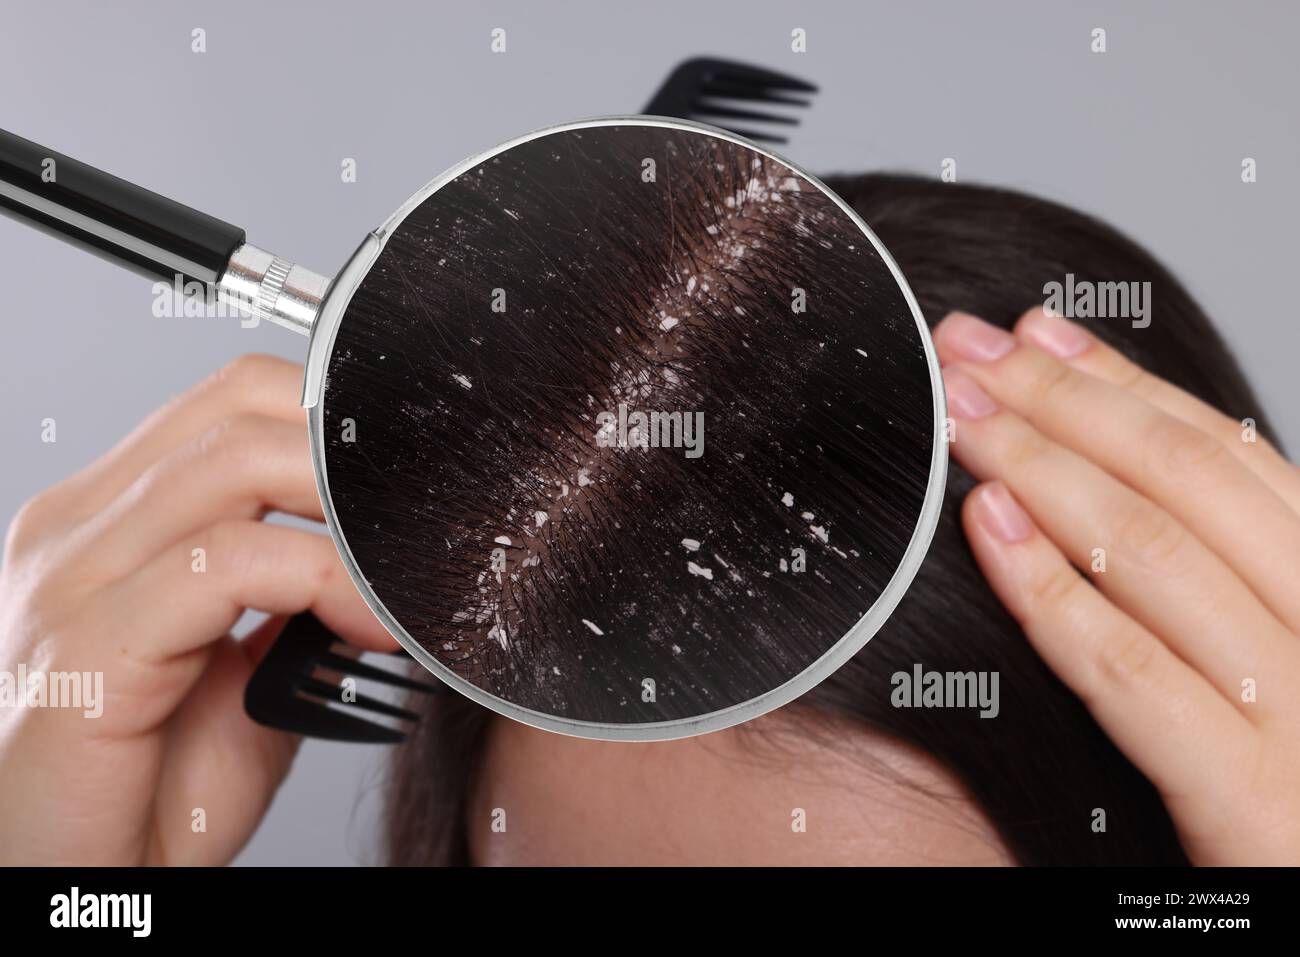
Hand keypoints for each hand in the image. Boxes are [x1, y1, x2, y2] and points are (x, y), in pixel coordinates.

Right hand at [0, 354, 393, 864]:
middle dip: (350, 452)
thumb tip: (375, 560)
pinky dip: (321, 576)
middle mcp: (77, 532)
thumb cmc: (150, 788)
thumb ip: (292, 601)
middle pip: (235, 409)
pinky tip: (367, 621)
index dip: (330, 419)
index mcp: (109, 524)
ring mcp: (69, 581)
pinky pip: (226, 564)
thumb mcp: (242, 672)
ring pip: (234, 465)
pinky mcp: (86, 647)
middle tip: (423, 514)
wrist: (80, 885)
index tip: (409, 479)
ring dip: (350, 511)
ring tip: (407, 572)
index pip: (229, 403)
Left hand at [937, 307, 1299, 864]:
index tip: (1035, 332)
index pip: (1225, 455)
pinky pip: (1133, 671)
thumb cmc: (1289, 784)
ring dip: (1040, 467)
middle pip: (1183, 479)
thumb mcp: (1278, 663)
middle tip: (968, 353)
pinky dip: (1051, 590)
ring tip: (960, 418)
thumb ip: (1215, 582)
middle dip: (1063, 401)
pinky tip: (988, 531)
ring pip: (1152, 550)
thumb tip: (1104, 481)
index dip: (1123, 383)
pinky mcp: (1254, 800)